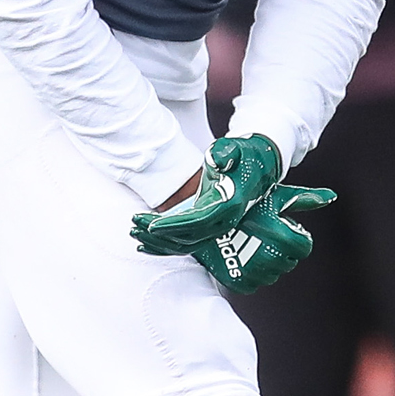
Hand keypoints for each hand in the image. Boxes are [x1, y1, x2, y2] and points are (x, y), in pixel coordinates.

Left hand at [130, 135, 282, 253]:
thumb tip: (218, 159)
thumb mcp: (235, 150)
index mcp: (228, 205)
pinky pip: (186, 242)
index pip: (197, 221)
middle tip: (135, 226)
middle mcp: (223, 221)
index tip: (152, 225)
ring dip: (159, 243)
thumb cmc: (243, 156)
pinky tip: (147, 245)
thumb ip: (226, 154)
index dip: (173, 225)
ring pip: (185, 244)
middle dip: (159, 235)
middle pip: (187, 237)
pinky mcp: (209, 227)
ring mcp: (217, 227)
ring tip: (135, 234)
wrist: (259, 164)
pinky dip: (166, 245)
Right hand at [182, 183, 334, 293]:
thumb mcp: (275, 196)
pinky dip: (251, 272)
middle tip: (263, 233)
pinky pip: (255, 283)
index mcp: (280, 235)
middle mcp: (268, 256)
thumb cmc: (244, 203)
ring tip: (250, 242)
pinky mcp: (238, 282)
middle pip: (290, 261)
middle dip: (282, 248)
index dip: (296, 235)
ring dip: (267, 261)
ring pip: (273, 273)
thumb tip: (331, 196)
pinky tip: (240, 254)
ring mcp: (252, 272)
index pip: (304, 247)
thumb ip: (305, 199)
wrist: (204, 216)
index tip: (282, 227)